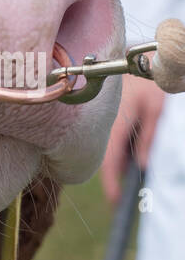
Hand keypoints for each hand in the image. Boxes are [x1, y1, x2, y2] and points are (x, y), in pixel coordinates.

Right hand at [100, 73, 165, 204]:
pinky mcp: (106, 115)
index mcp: (116, 123)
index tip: (115, 203)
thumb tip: (142, 165)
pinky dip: (115, 150)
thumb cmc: (148, 80)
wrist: (136, 57)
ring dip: (114, 162)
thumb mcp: (155, 109)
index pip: (109, 160)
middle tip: (120, 195)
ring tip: (125, 176)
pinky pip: (107, 137)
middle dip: (112, 176)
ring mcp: (104, 119)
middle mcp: (104, 123)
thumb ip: (148, 137)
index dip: (110, 183)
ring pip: (105, 147)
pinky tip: (125, 153)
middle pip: (105, 157)